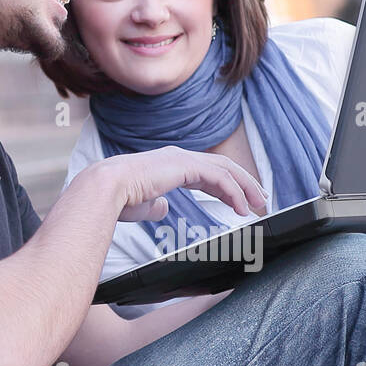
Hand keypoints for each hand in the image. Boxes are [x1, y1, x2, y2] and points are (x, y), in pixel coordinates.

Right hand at [81, 146, 267, 222]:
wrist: (105, 189)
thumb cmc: (117, 198)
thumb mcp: (142, 204)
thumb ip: (155, 204)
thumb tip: (162, 208)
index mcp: (168, 164)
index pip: (206, 171)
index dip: (226, 185)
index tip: (239, 201)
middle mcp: (177, 156)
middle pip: (221, 166)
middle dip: (244, 183)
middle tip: (260, 200)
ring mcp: (181, 158)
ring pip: (225, 168)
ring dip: (245, 186)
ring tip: (258, 204)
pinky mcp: (184, 165)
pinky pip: (219, 177)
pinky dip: (234, 192)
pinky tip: (240, 207)